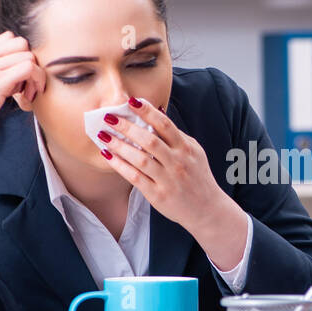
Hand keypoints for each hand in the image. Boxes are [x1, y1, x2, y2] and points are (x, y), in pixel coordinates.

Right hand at [0, 31, 45, 146]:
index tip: (18, 73)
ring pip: (28, 56)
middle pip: (22, 44)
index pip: (9, 37)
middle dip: (30, 62)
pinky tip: (27, 97)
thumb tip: (14, 66)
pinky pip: (28, 69)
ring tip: (26, 93)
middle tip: (27, 84)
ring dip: (34, 75)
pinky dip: (34, 82)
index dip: (19, 54)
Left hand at [97, 97, 248, 269]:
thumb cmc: (198, 177)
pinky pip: (135, 177)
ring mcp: (168, 179)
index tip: (131, 101)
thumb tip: (158, 112)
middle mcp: (177, 163)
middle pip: (149, 140)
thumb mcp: (194, 153)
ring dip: (119, 145)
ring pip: (140, 159)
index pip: (165, 125)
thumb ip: (176, 136)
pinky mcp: (158, 195)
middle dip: (127, 127)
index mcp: (186, 149)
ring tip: (104, 135)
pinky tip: (108, 156)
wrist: (207, 209)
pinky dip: (120, 165)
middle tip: (109, 117)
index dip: (148, 111)